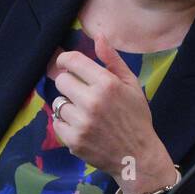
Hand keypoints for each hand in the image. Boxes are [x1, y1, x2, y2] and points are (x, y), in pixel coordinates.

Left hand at [49, 33, 176, 193]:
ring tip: (86, 114)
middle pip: (61, 80)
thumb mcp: (132, 85)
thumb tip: (98, 36)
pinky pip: (57, 123)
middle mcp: (92, 102)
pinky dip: (66, 124)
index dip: (66, 60)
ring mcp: (81, 122)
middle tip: (83, 94)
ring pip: (58, 103)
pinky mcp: (73, 140)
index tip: (67, 64)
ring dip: (69, 106)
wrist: (138, 157)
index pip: (72, 61)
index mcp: (107, 84)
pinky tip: (83, 127)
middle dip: (70, 84)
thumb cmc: (136, 118)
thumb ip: (113, 60)